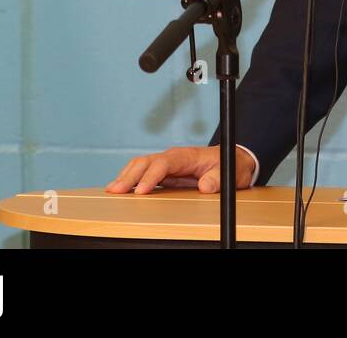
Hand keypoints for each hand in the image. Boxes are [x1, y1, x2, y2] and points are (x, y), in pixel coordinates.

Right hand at [105, 145, 254, 194]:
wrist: (234, 161)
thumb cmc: (231, 165)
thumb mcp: (230, 173)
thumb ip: (218, 179)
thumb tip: (206, 186)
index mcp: (187, 156)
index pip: (164, 163)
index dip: (151, 176)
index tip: (141, 191)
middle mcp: (173, 157)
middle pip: (146, 162)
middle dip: (129, 175)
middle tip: (115, 191)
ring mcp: (167, 164)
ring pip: (140, 165)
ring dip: (125, 176)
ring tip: (112, 190)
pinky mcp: (164, 172)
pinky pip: (143, 172)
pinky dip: (130, 179)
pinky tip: (120, 188)